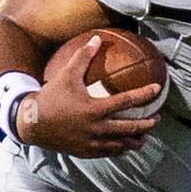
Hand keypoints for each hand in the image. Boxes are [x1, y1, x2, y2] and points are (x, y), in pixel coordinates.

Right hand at [15, 34, 160, 156]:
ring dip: (136, 140)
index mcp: (95, 109)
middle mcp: (96, 128)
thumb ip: (83, 57)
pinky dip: (120, 149)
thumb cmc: (51, 97)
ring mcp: (92, 143)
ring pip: (122, 145)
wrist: (33, 124)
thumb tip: (97, 38)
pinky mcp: (87, 152)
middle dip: (147, 124)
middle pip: (130, 128)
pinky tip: (125, 145)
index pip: (127, 101)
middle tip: (156, 118)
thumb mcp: (66, 75)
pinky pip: (109, 153)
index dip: (144, 94)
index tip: (157, 89)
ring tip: (144, 136)